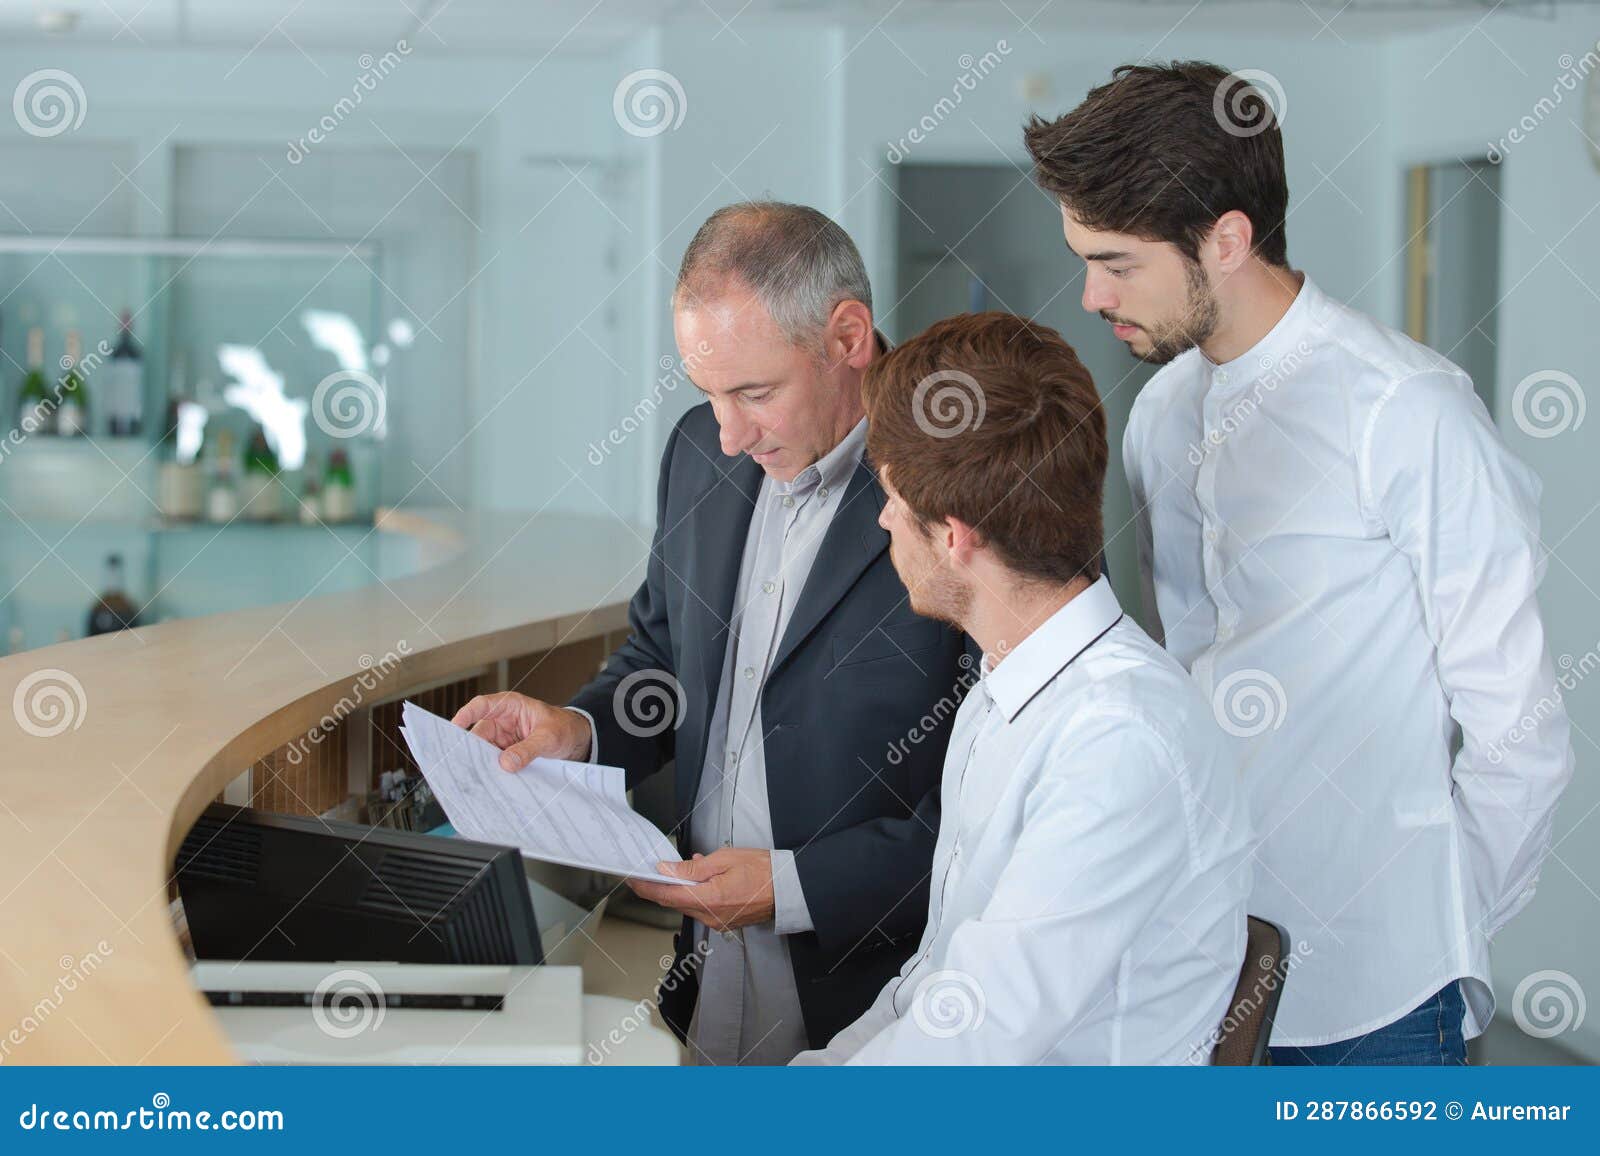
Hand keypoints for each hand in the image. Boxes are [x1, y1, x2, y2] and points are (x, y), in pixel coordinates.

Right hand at [450, 691, 592, 770]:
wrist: (577, 742)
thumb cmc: (565, 728)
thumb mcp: (549, 737)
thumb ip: (529, 749)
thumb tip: (506, 763)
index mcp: (510, 706)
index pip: (482, 706)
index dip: (466, 714)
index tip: (454, 726)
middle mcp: (502, 721)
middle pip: (478, 734)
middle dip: (470, 749)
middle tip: (463, 765)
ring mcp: (503, 739)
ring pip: (483, 751)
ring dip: (480, 764)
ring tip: (475, 779)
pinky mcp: (507, 755)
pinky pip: (494, 763)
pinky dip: (491, 772)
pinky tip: (488, 783)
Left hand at [626, 848, 774, 931]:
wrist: (789, 889)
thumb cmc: (763, 871)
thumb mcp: (725, 859)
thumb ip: (693, 868)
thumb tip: (667, 870)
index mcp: (709, 900)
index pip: (666, 896)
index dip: (645, 887)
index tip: (632, 878)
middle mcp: (711, 916)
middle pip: (675, 902)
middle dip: (662, 886)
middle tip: (652, 869)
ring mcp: (717, 922)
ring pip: (687, 905)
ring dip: (681, 889)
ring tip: (686, 868)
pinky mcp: (723, 923)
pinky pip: (701, 908)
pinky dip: (696, 894)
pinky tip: (702, 880)